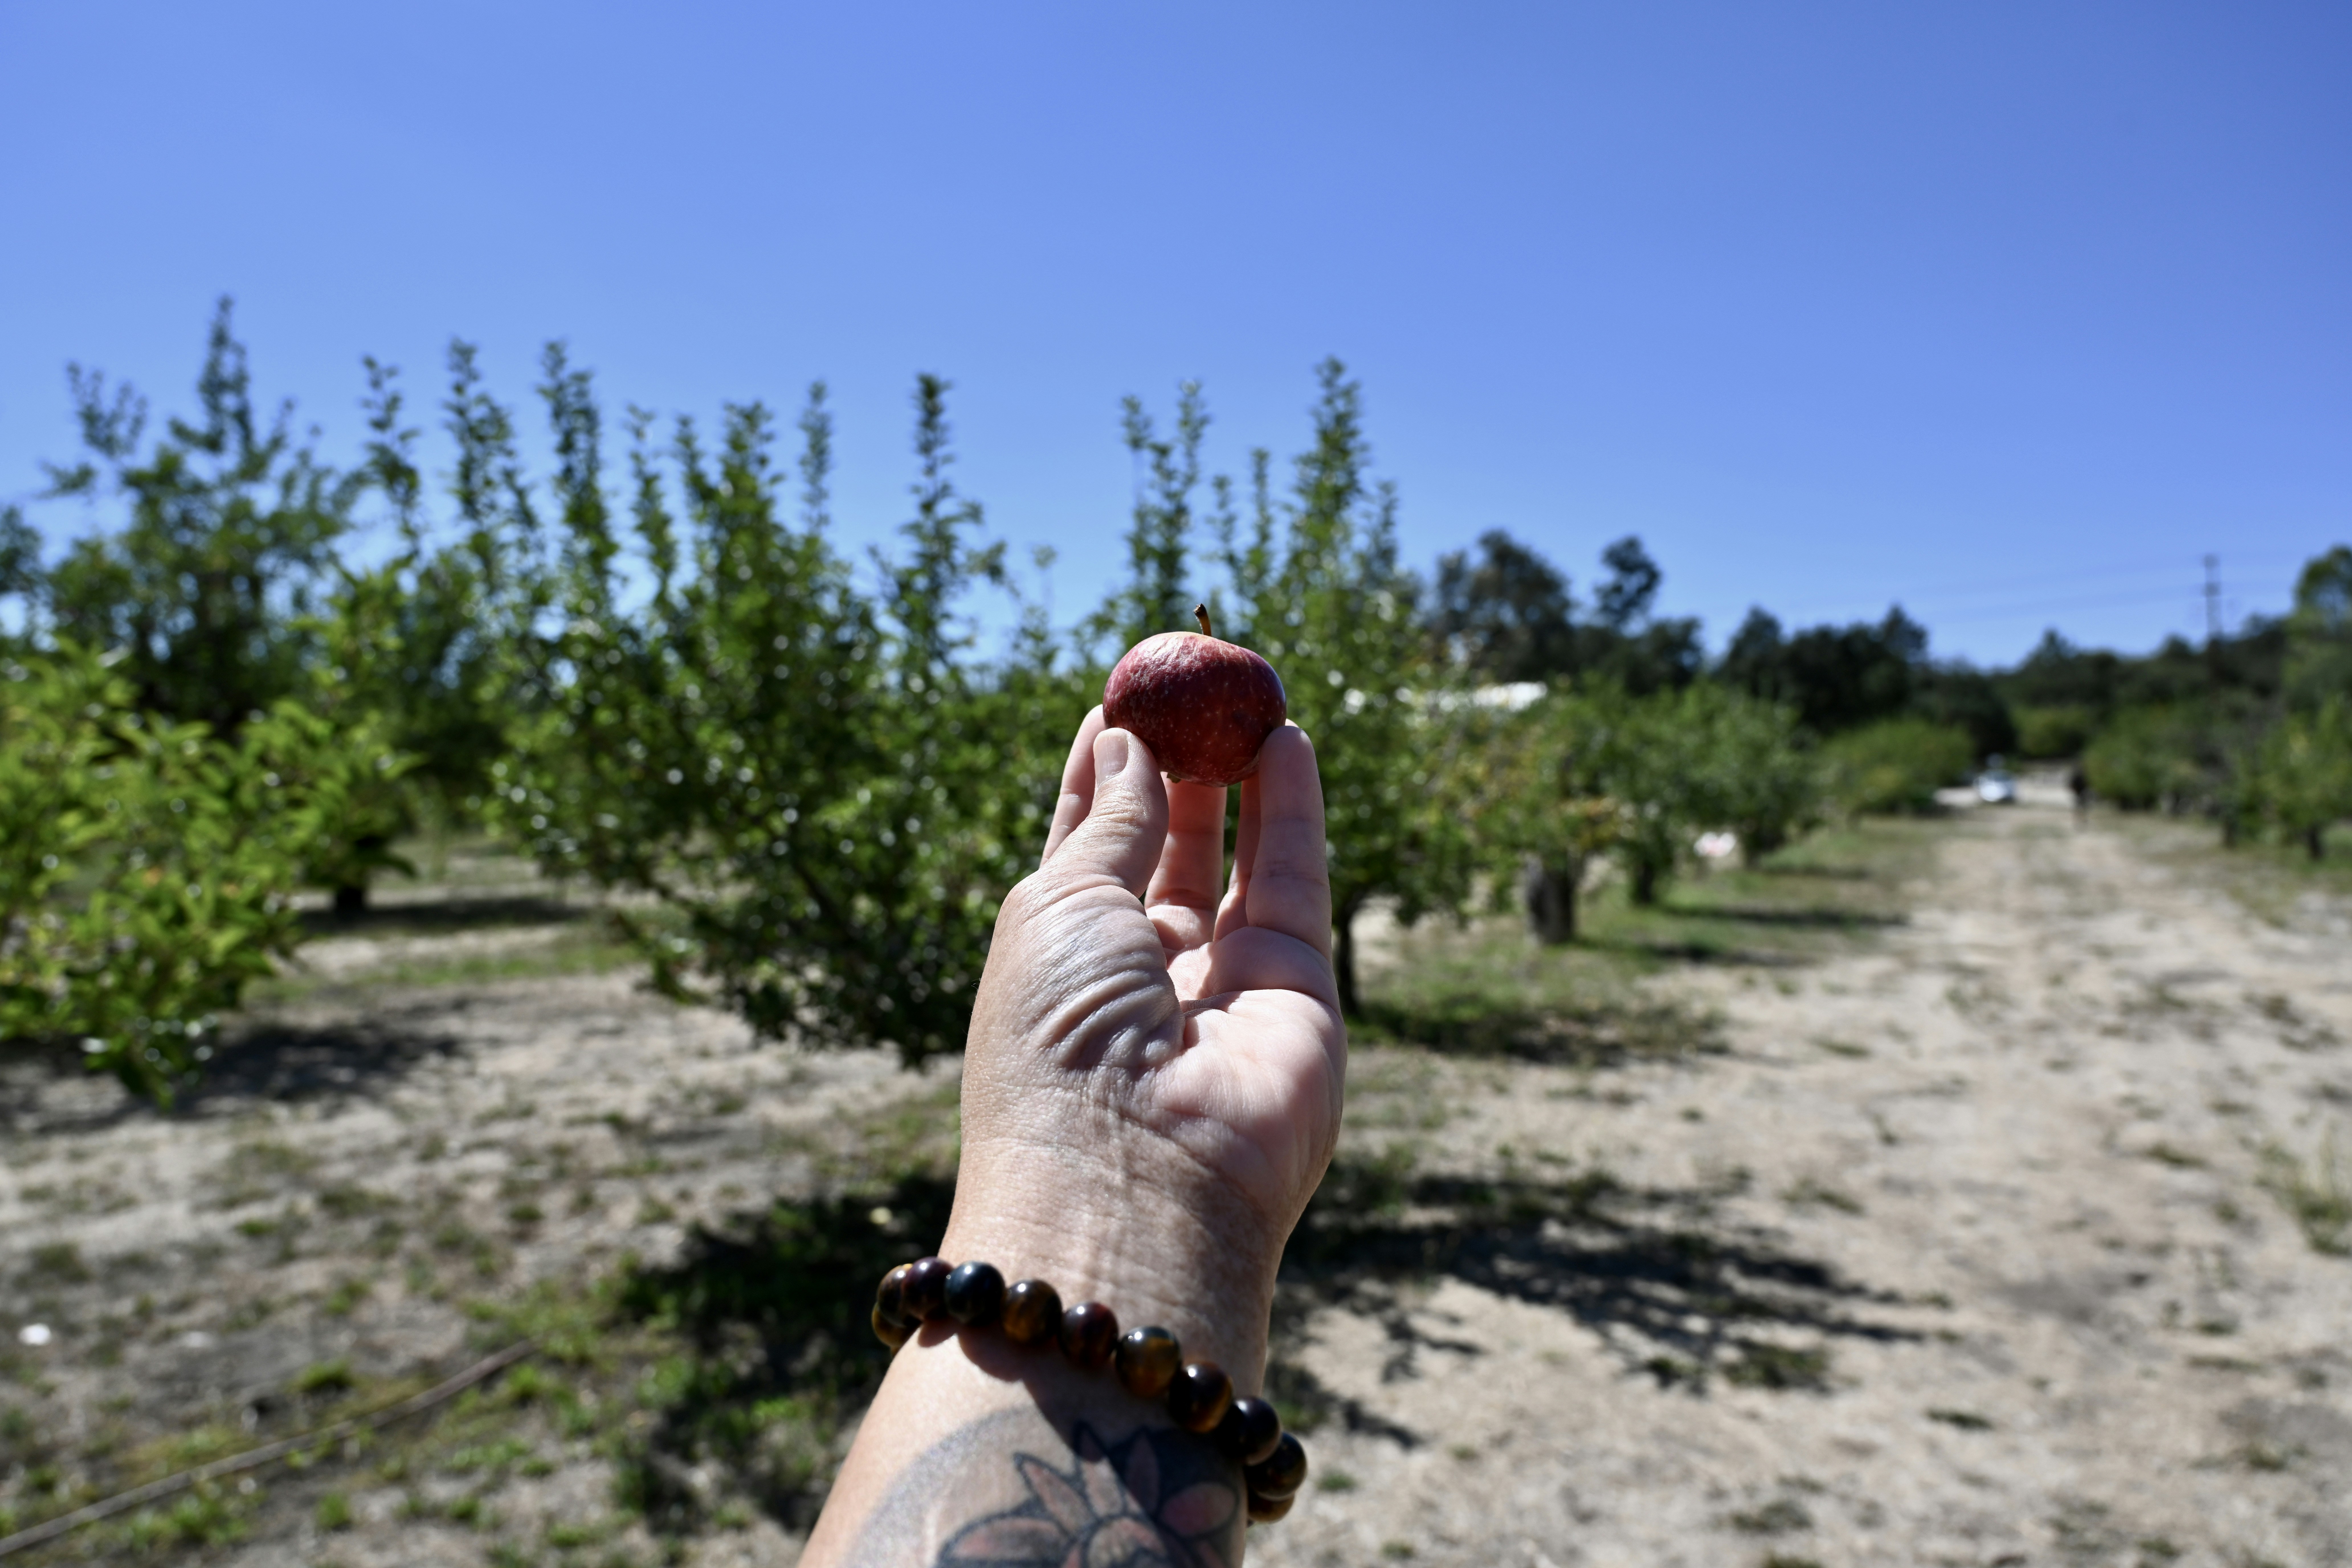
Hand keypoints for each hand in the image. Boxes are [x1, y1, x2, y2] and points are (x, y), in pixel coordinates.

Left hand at [942, 707, 1344, 1378]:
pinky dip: (1294, 812)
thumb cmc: (1057, 1039)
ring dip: (1238, 779)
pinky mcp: (1296, 993)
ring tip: (1243, 699)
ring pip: (1237, 862)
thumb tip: (1125, 744)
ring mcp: (1222, 987)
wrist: (1130, 1174)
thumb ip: (1108, 821)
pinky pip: (1296, 884)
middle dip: (1177, 769)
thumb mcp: (1059, 905)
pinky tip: (1287, 741)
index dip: (1102, 774)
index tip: (1118, 703)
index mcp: (1061, 959)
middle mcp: (1141, 974)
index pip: (1084, 848)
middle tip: (1189, 687)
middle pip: (1165, 851)